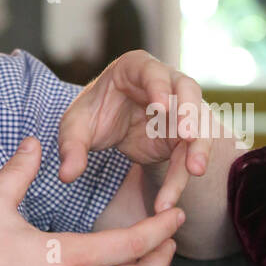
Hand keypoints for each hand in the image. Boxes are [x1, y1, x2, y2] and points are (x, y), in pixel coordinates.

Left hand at [57, 50, 211, 211]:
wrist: (109, 126)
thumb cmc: (94, 114)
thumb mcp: (75, 127)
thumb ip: (71, 148)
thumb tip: (67, 175)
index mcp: (136, 67)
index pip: (153, 71)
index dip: (159, 87)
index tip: (161, 108)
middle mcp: (166, 82)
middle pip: (188, 90)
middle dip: (190, 113)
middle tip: (188, 136)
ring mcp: (180, 109)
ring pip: (198, 124)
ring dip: (199, 147)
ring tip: (195, 170)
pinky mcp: (184, 136)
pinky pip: (189, 154)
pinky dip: (181, 175)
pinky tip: (170, 198)